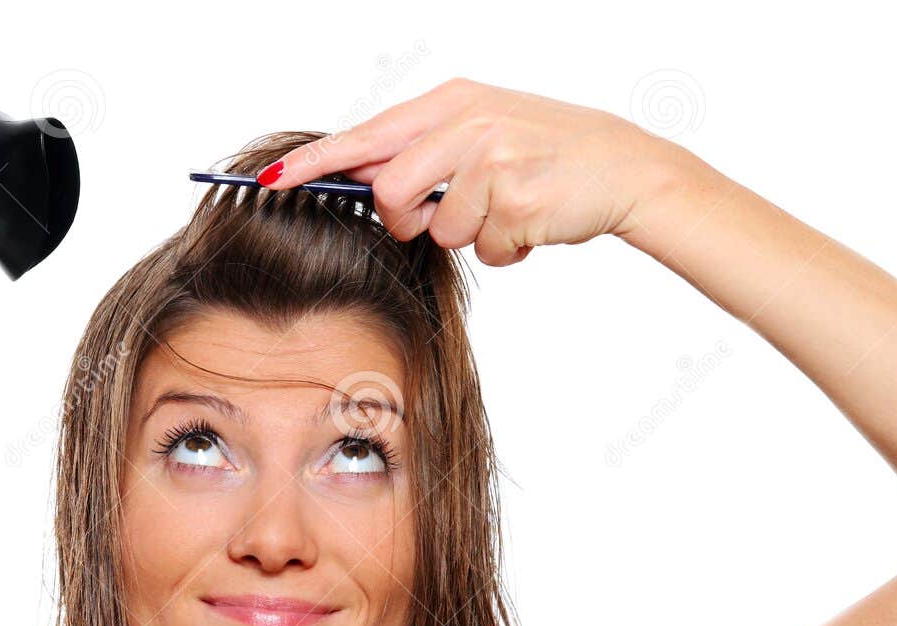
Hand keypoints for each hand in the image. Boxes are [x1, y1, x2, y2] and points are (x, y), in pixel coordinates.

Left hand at [261, 78, 690, 265]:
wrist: (626, 169)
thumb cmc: (549, 157)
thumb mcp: (483, 136)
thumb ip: (424, 152)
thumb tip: (363, 180)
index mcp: (453, 102)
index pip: (366, 135)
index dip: (315, 163)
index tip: (270, 181)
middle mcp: (468, 121)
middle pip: (391, 194)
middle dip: (409, 222)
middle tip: (448, 215)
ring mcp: (493, 157)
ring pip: (438, 229)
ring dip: (469, 236)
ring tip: (507, 211)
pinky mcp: (516, 197)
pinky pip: (483, 250)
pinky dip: (505, 250)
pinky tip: (533, 223)